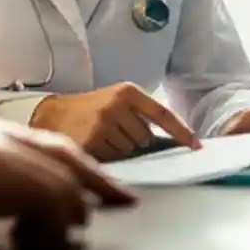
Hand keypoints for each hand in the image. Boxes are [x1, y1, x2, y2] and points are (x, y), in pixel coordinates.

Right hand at [0, 121, 135, 249]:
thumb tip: (12, 223)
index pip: (49, 146)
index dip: (80, 168)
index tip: (103, 189)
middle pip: (67, 156)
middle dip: (97, 182)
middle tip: (122, 203)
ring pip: (62, 181)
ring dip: (63, 214)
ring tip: (49, 238)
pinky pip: (50, 198)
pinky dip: (50, 223)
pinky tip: (30, 238)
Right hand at [30, 82, 200, 160]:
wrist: (52, 113)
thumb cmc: (90, 110)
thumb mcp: (117, 102)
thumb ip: (140, 116)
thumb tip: (169, 143)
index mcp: (128, 92)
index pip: (163, 114)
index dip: (182, 132)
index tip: (196, 145)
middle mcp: (118, 104)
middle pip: (146, 139)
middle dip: (136, 141)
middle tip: (115, 133)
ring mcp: (105, 122)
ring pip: (131, 151)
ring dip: (121, 150)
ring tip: (102, 137)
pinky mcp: (93, 139)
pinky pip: (114, 158)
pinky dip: (108, 156)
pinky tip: (95, 145)